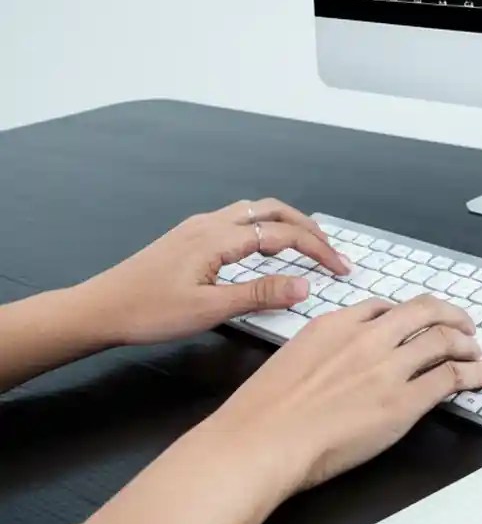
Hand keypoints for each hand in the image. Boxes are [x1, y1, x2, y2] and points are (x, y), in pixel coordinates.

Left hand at [79, 198, 350, 346]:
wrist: (99, 309)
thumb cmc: (150, 313)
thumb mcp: (210, 309)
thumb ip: (260, 295)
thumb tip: (305, 284)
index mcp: (218, 237)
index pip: (282, 234)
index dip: (317, 249)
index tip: (340, 268)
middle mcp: (210, 222)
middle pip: (272, 210)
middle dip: (308, 228)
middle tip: (331, 252)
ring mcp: (198, 227)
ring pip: (254, 210)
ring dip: (286, 223)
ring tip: (307, 245)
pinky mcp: (189, 237)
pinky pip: (238, 220)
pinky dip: (264, 227)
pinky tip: (265, 249)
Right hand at [200, 294, 481, 491]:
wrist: (261, 440)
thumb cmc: (263, 412)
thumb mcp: (292, 358)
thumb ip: (323, 350)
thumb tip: (339, 360)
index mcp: (336, 324)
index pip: (386, 307)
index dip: (411, 314)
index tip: (419, 321)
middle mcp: (367, 339)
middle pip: (424, 312)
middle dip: (450, 316)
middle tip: (463, 326)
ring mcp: (388, 368)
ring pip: (444, 340)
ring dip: (467, 344)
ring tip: (477, 352)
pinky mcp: (404, 401)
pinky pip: (450, 378)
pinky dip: (474, 374)